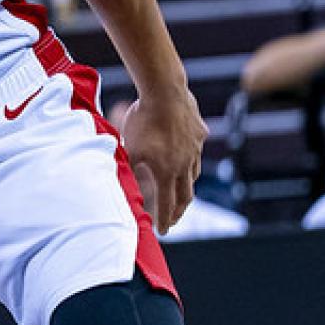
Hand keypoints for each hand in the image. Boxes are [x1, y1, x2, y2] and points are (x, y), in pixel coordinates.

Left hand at [118, 88, 205, 233]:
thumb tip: (125, 190)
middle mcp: (185, 164)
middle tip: (173, 220)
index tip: (163, 232)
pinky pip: (195, 152)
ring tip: (180, 193)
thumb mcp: (130, 148)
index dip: (164, 220)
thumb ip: (128, 170)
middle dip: (178, 211)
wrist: (165, 93)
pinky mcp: (199, 134)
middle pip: (185, 195)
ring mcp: (195, 149)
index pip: (167, 204)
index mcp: (166, 171)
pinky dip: (190, 161)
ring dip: (186, 187)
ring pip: (193, 174)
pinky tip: (184, 157)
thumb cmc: (143, 121)